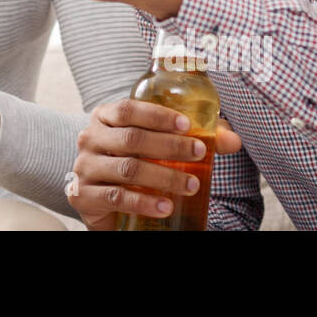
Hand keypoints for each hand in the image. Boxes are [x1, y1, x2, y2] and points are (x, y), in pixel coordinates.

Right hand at [69, 98, 241, 229]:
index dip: (158, 115)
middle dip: (170, 146)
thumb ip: (193, 138)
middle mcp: (89, 138)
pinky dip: (145, 202)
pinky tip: (166, 206)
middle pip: (132, 138)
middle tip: (198, 154)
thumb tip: (233, 141)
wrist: (103, 199)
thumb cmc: (135, 162)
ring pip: (128, 169)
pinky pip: (117, 197)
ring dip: (164, 177)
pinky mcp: (83, 196)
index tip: (187, 125)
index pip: (129, 109)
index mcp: (104, 118)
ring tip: (191, 185)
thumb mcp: (159, 146)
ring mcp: (84, 168)